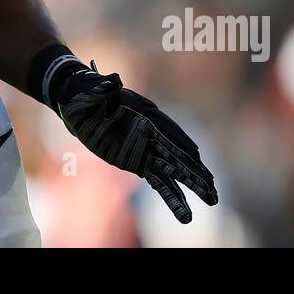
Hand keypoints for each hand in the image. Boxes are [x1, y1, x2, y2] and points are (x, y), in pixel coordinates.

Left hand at [57, 65, 217, 223]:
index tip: (195, 157)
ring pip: (174, 170)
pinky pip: (160, 180)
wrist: (79, 102)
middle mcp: (151, 133)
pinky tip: (186, 212)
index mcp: (145, 114)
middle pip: (177, 153)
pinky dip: (173, 196)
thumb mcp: (95, 90)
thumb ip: (106, 89)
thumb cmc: (88, 94)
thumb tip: (114, 81)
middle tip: (213, 188)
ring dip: (192, 185)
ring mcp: (147, 149)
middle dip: (195, 170)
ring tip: (212, 200)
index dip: (179, 143)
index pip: (167, 131)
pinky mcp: (139, 162)